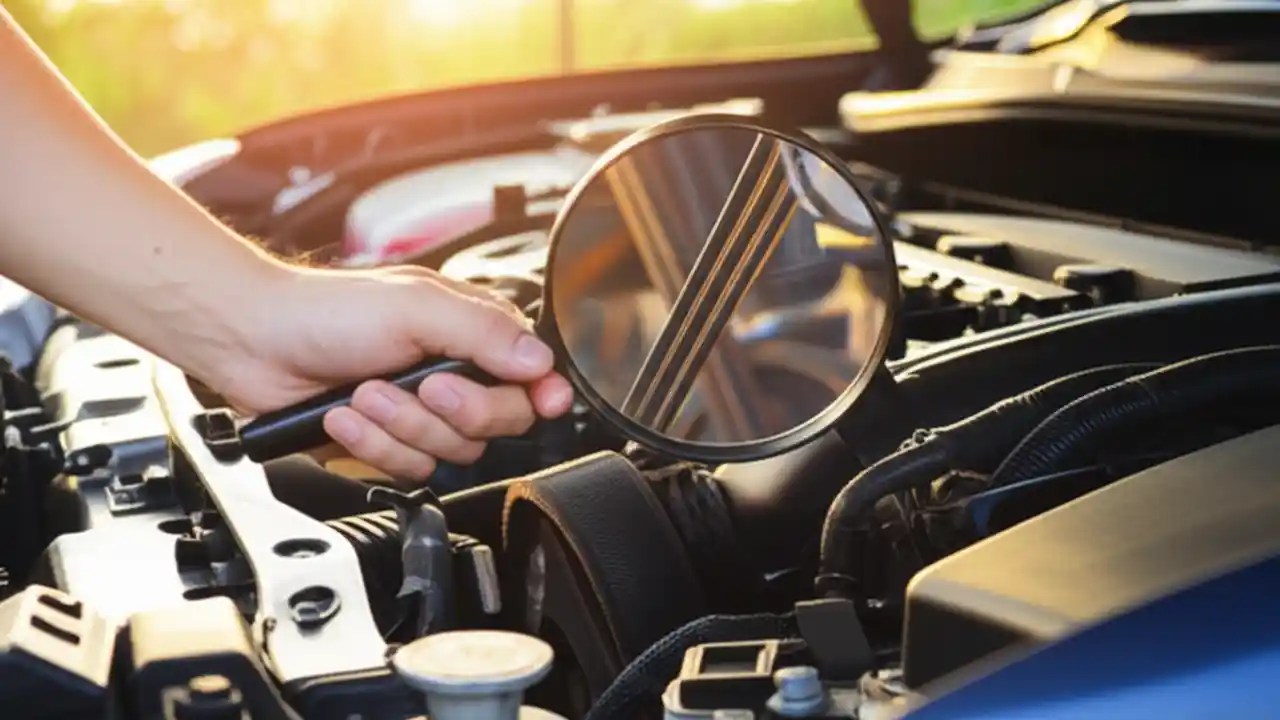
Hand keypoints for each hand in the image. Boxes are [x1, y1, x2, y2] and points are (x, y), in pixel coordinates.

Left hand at [208, 264, 572, 479]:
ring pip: (452, 451)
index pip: (533, 373)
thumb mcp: (416, 307)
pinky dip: (372, 444)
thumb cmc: (326, 310)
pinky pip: (407, 467)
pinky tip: (345, 415)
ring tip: (364, 392)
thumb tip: (540, 361)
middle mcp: (454, 373)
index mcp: (472, 331)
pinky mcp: (390, 443)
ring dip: (402, 425)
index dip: (544, 391)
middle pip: (501, 421)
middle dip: (457, 410)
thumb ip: (484, 333)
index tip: (545, 402)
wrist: (255, 342)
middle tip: (424, 385)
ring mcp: (422, 411)